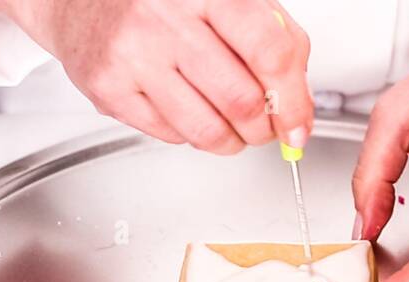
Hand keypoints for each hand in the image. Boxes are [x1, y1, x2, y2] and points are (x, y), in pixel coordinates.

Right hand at [0, 0, 313, 153]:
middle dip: (264, 128)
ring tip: (233, 129)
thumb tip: (299, 104)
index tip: (299, 124)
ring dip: (232, 142)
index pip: (270, 51)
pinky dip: (191, 135)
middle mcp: (166, 19)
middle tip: (265, 127)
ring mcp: (134, 57)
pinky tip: (190, 111)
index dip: (294, 99)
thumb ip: (272, 37)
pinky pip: (171, 136)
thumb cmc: (161, 0)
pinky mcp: (109, 89)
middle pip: (241, 100)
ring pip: (207, 130)